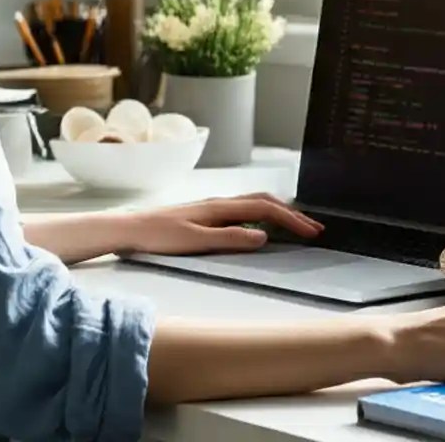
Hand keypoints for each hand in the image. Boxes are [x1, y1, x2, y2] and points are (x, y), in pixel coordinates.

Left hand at [127, 193, 324, 254]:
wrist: (129, 228)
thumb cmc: (158, 236)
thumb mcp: (194, 241)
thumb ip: (229, 238)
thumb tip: (263, 236)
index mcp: (220, 207)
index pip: (266, 210)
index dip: (292, 220)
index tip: (312, 233)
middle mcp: (220, 202)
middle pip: (266, 201)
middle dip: (293, 214)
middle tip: (315, 229)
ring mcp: (214, 206)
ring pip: (256, 203)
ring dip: (280, 212)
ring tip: (298, 225)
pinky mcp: (207, 214)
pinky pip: (245, 209)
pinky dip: (264, 214)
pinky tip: (264, 225)